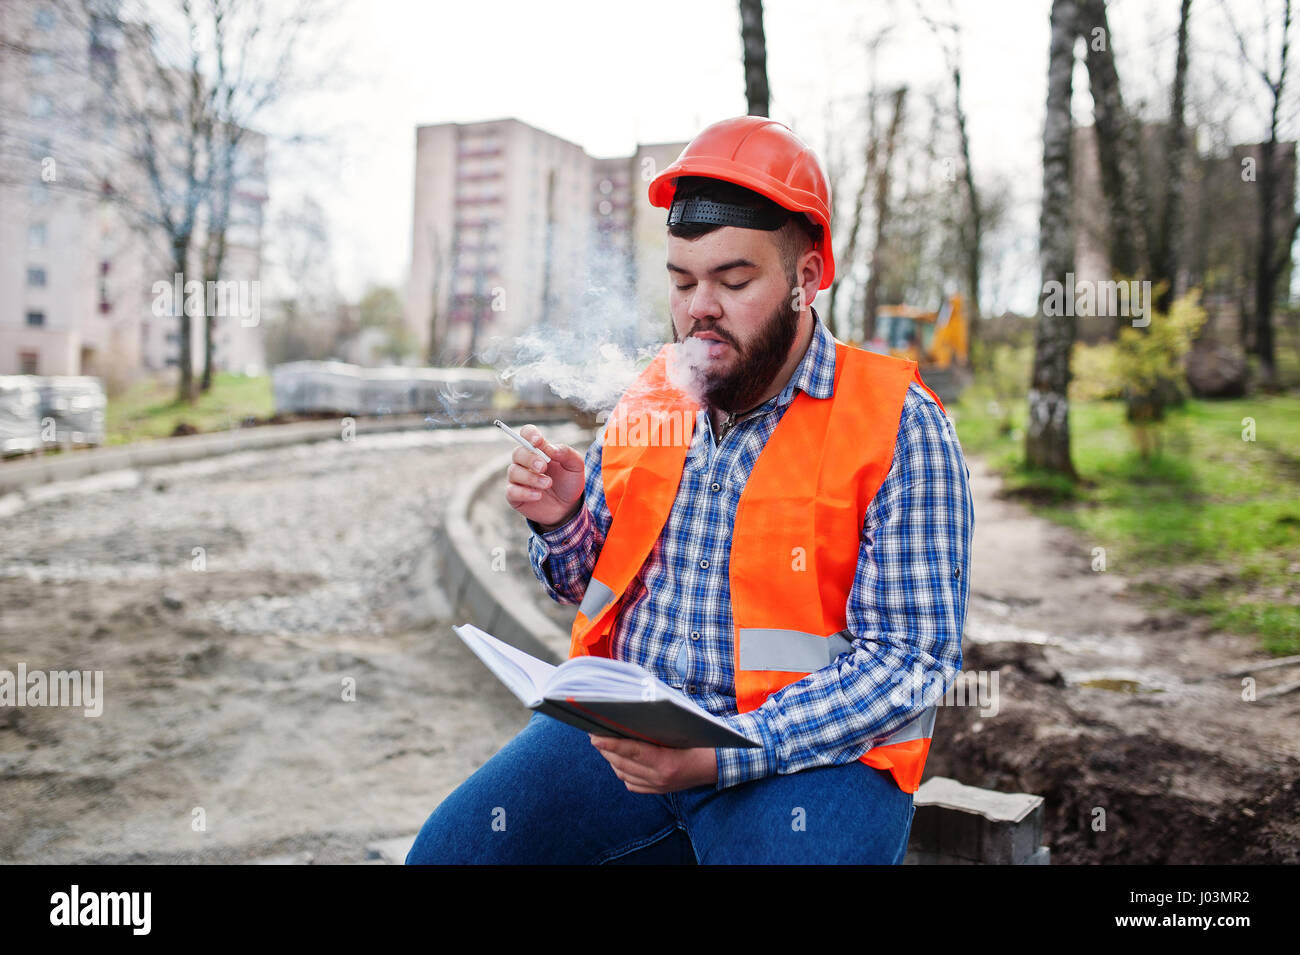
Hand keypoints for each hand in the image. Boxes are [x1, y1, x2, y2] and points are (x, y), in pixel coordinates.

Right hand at [504, 424, 585, 529]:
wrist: (568, 507)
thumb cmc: (569, 482)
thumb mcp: (575, 466)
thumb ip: (565, 453)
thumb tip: (550, 448)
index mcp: (539, 449)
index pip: (527, 433)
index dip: (529, 434)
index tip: (538, 441)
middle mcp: (525, 461)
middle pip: (518, 452)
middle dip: (530, 459)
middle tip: (544, 467)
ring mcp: (518, 478)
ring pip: (513, 471)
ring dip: (531, 477)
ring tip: (548, 484)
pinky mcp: (514, 495)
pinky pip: (511, 491)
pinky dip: (525, 493)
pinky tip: (538, 495)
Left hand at [589, 736, 717, 792]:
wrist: (717, 765)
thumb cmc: (700, 740)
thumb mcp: (681, 729)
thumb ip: (657, 726)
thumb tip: (630, 715)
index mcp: (666, 763)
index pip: (632, 751)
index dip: (611, 744)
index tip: (595, 736)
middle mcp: (660, 779)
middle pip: (623, 763)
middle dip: (606, 749)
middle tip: (594, 734)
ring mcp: (658, 787)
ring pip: (623, 774)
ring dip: (612, 759)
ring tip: (604, 744)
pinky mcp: (657, 791)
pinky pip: (631, 783)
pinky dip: (622, 770)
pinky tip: (619, 759)